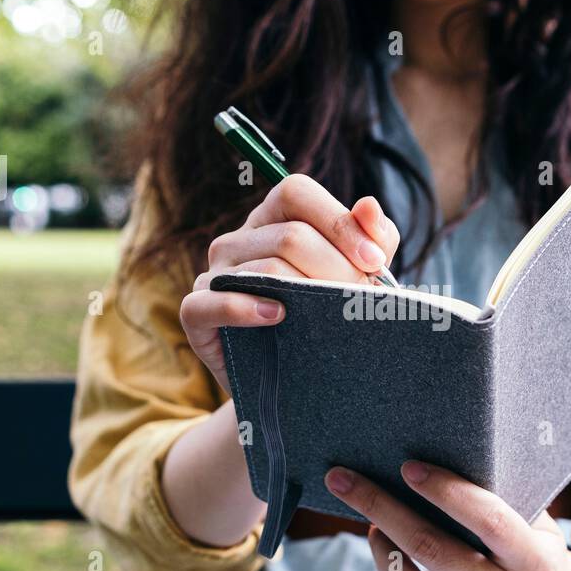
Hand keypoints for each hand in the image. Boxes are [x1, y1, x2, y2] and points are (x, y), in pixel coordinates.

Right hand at [179, 175, 398, 393]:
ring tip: (332, 317)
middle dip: (337, 269)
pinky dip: (246, 309)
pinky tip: (277, 317)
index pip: (297, 192)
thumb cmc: (326, 316)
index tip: (374, 261)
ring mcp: (214, 275)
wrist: (296, 379)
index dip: (339, 222)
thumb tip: (368, 205)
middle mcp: (238, 240)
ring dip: (308, 294)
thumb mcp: (359, 275)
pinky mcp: (196, 313)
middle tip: (359, 299)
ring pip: (265, 268)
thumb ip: (372, 238)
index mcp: (272, 218)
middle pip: (290, 235)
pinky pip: (214, 302)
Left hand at [323, 460, 570, 570]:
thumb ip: (498, 499)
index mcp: (538, 563)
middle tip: (344, 479)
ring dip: (381, 545)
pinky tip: (388, 549)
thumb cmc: (537, 551)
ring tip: (372, 520)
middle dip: (381, 507)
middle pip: (432, 549)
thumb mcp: (535, 523)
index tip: (408, 466)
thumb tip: (431, 456)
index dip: (446, 491)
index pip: (489, 520)